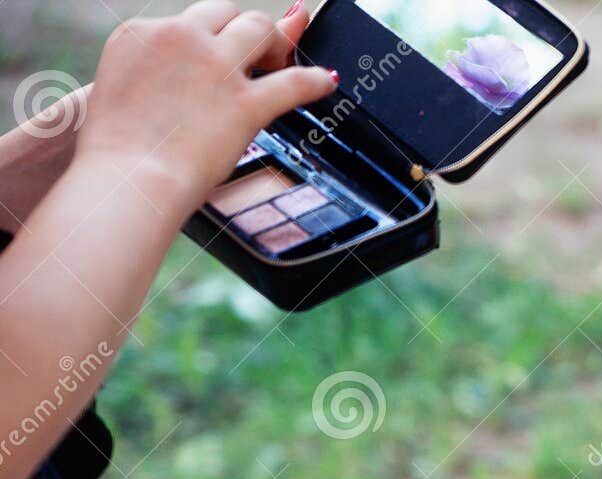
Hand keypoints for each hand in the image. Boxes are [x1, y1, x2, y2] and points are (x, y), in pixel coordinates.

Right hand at [75, 1, 336, 211]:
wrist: (127, 178)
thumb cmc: (115, 150)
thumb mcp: (113, 92)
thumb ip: (147, 73)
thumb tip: (151, 78)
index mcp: (141, 33)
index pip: (191, 20)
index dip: (212, 37)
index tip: (220, 54)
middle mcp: (180, 37)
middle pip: (227, 12)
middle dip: (245, 31)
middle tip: (257, 58)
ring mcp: (216, 68)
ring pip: (260, 27)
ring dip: (276, 43)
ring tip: (282, 63)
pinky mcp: (246, 102)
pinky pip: (295, 82)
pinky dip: (315, 81)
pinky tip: (326, 82)